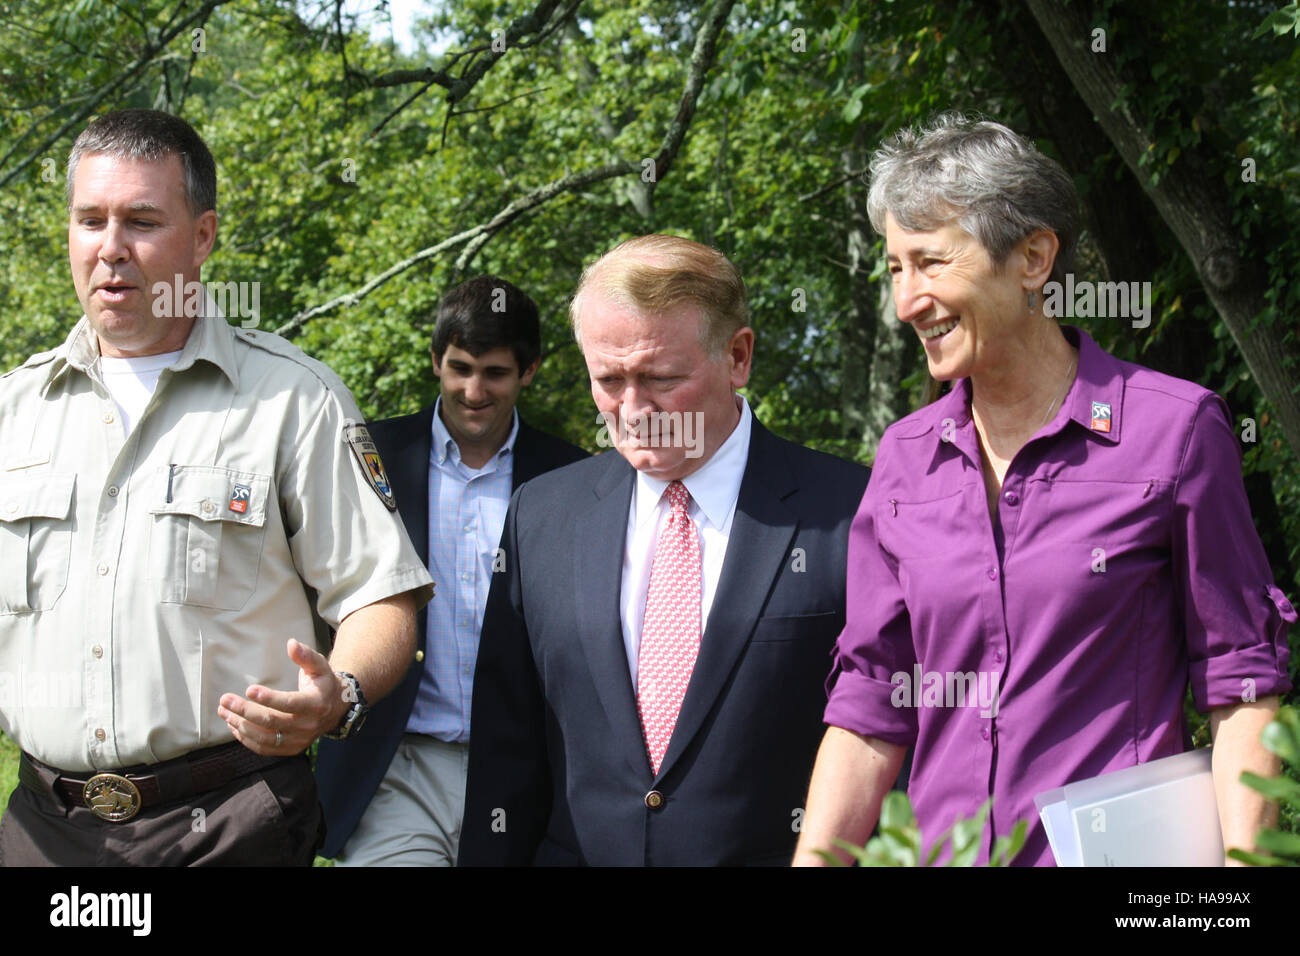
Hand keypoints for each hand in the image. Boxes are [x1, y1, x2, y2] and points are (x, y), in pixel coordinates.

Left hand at [217, 638, 347, 754]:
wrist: (335, 709)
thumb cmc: (322, 684)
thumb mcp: (319, 666)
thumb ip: (306, 655)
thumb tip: (291, 643)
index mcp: (315, 704)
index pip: (290, 703)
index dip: (268, 698)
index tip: (248, 689)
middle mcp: (307, 725)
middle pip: (271, 722)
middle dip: (245, 711)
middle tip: (225, 700)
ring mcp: (299, 740)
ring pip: (264, 738)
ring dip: (240, 726)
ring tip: (224, 712)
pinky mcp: (290, 749)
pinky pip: (264, 748)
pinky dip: (246, 739)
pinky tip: (233, 725)